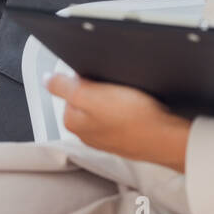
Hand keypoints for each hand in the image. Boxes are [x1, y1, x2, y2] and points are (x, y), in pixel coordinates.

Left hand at [45, 72, 191, 170]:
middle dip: (99, 87)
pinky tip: (136, 107)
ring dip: (114, 97)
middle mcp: (85, 132)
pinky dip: (126, 108)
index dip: (85, 76)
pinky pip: (120, 114)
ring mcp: (105, 136)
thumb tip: (47, 79)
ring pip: (104, 105)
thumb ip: (64, 86)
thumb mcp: (91, 95)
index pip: (69, 86)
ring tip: (129, 98)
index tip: (99, 78)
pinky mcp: (123, 136)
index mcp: (72, 121)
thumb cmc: (134, 119)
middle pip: (85, 96)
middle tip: (116, 88)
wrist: (167, 138)